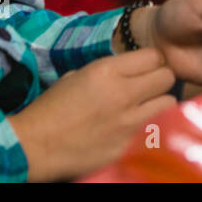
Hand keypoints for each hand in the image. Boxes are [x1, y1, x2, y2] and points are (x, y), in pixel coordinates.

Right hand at [8, 48, 174, 181]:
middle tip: (151, 84)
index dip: (153, 60)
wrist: (34, 145)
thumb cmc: (51, 106)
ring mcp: (128, 122)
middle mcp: (123, 94)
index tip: (147, 65)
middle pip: (167, 77)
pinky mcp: (127, 144)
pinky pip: (148, 128)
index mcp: (107, 71)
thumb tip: (130, 71)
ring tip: (145, 104)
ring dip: (158, 101)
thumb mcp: (78, 75)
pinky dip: (142, 125)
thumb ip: (108, 71)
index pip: (154, 56)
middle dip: (161, 77)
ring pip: (167, 102)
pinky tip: (125, 126)